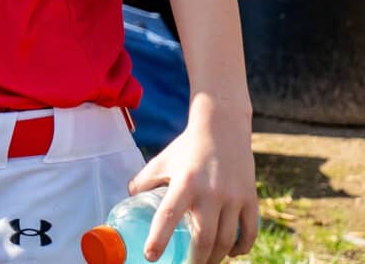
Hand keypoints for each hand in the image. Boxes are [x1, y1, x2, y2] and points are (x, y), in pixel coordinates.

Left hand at [128, 103, 258, 261]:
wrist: (223, 128)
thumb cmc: (187, 148)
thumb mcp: (161, 161)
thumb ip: (144, 181)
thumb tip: (129, 199)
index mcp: (184, 182)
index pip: (168, 215)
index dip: (159, 238)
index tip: (151, 256)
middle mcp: (211, 192)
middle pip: (204, 238)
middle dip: (195, 260)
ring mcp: (234, 197)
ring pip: (226, 240)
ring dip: (215, 257)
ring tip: (205, 261)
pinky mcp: (251, 199)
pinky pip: (249, 232)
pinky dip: (241, 248)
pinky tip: (231, 253)